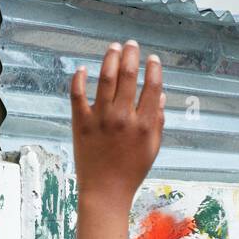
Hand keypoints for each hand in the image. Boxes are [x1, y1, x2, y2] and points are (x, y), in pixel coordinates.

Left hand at [71, 41, 164, 238]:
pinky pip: (77, 94)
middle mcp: (123, 118)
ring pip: (105, 79)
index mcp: (144, 125)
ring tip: (114, 48)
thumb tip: (161, 95)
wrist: (104, 193)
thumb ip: (158, 121)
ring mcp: (100, 119)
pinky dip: (79, 78)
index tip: (152, 59)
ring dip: (110, 59)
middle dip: (131, 55)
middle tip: (131, 44)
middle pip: (128, 76)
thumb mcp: (152, 149)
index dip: (153, 69)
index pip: (151, 87)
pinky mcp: (80, 123)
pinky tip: (83, 68)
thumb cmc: (131, 172)